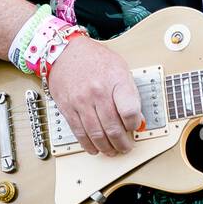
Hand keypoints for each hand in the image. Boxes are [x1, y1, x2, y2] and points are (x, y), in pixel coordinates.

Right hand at [47, 37, 144, 155]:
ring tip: (112, 151)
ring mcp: (81, 101)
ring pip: (96, 134)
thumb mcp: (120, 69)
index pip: (130, 110)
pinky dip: (88, 144)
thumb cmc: (95, 60)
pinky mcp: (67, 108)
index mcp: (115, 80)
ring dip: (106, 147)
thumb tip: (137, 119)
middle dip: (122, 143)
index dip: (134, 124)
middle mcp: (98, 92)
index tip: (135, 126)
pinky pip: (79, 132)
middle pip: (113, 127)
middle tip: (125, 147)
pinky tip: (94, 148)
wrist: (65, 52)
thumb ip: (130, 94)